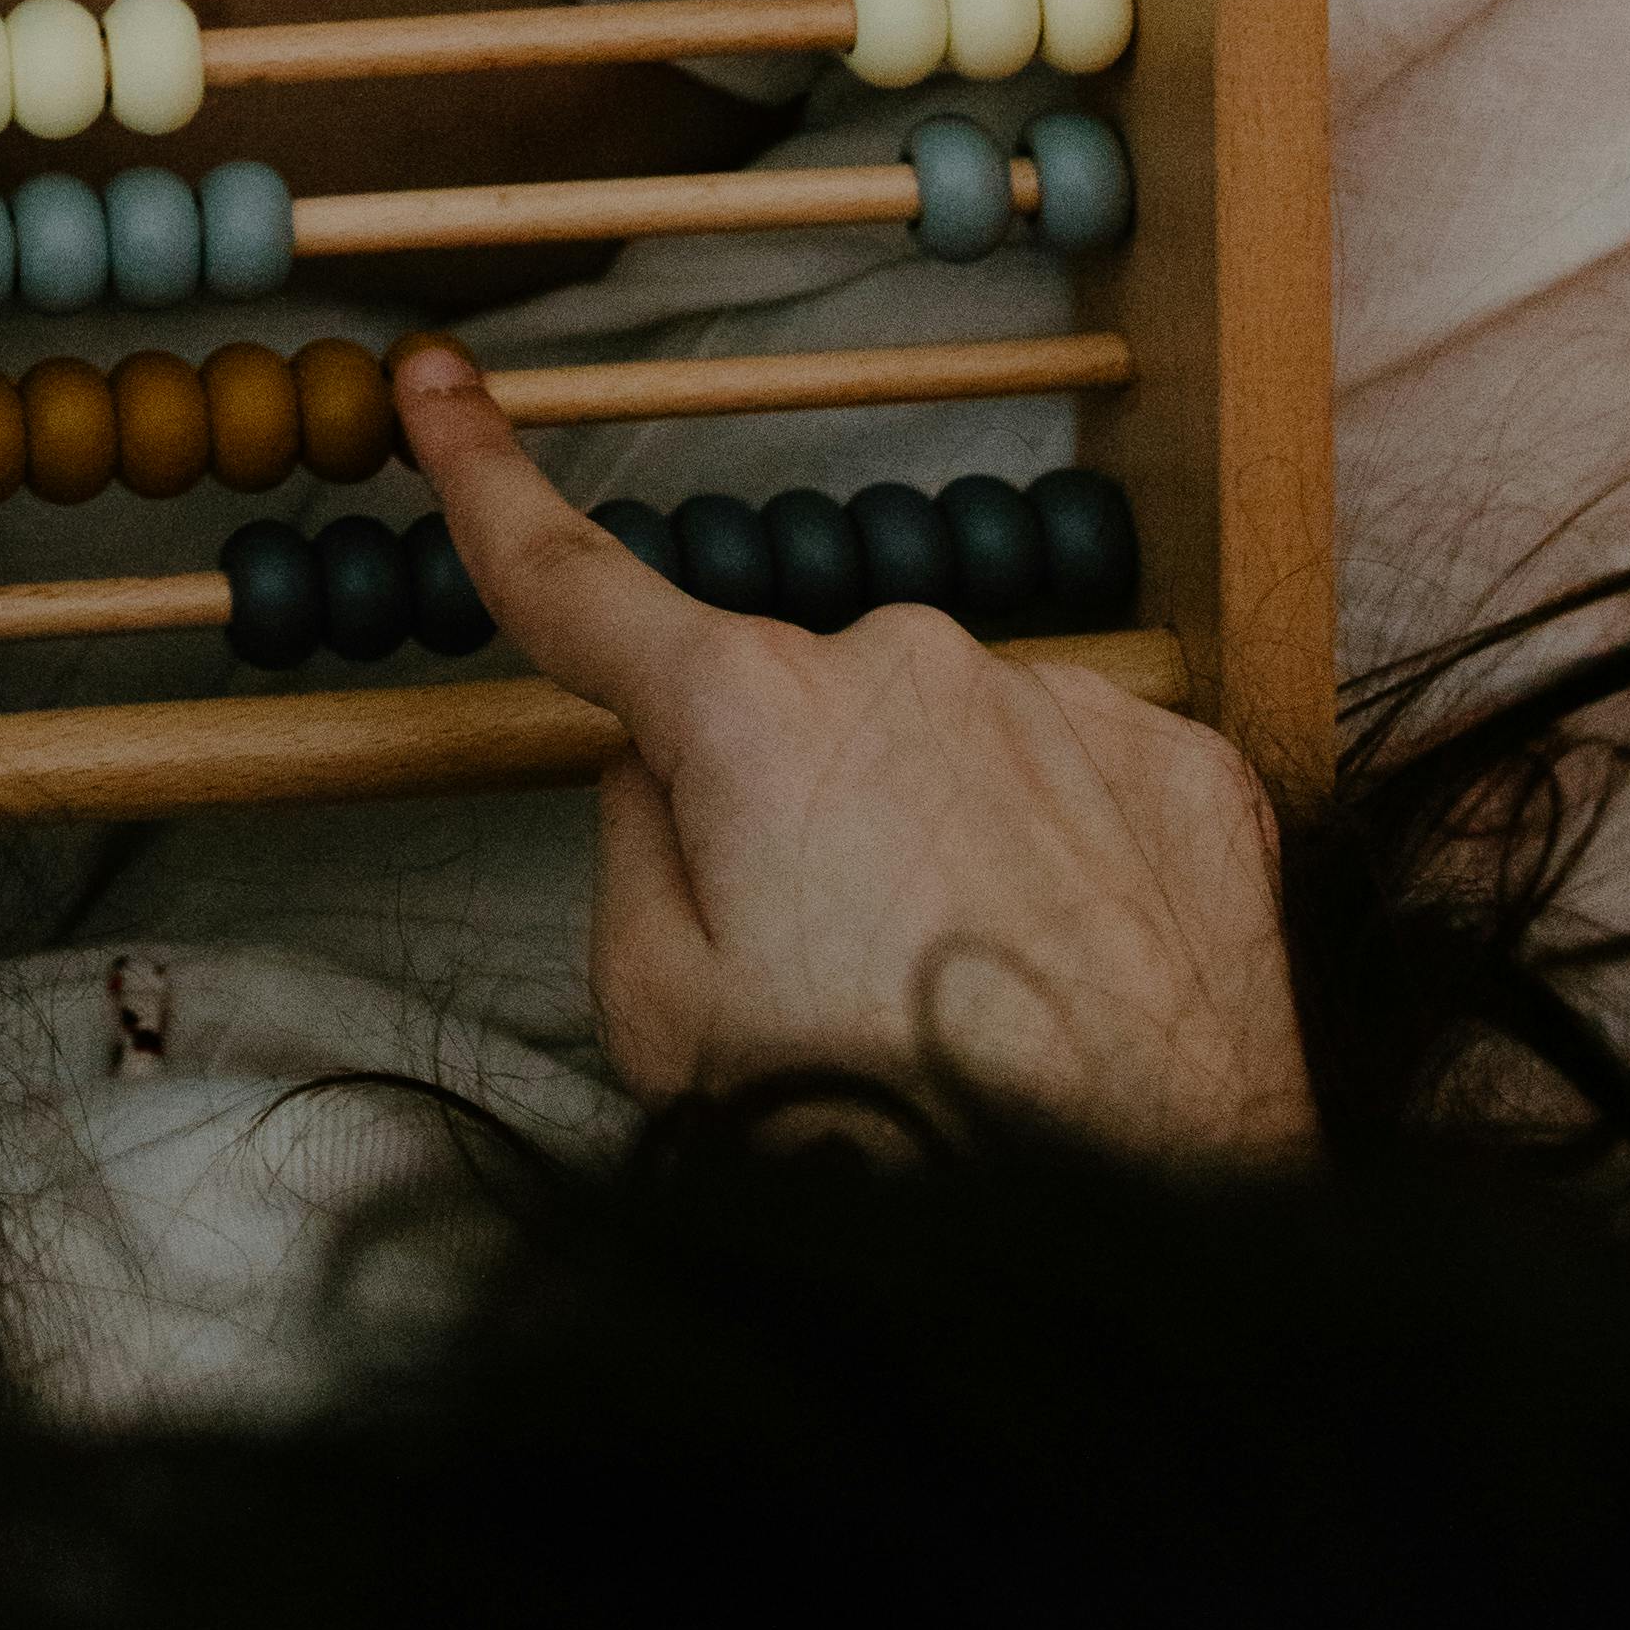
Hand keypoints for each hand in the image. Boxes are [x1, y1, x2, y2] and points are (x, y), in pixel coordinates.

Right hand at [397, 339, 1311, 1153]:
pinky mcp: (1190, 773)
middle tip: (831, 967)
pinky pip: (1082, 783)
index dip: (487, 478)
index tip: (438, 380)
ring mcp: (1066, 705)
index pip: (578, 577)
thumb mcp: (656, 1016)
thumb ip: (632, 841)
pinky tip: (1074, 982)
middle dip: (791, 797)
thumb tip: (668, 769)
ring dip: (937, 831)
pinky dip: (1064, 862)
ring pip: (948, 740)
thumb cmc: (872, 1144)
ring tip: (973, 999)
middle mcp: (909, 658)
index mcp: (749, 709)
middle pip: (793, 701)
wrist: (1137, 1249)